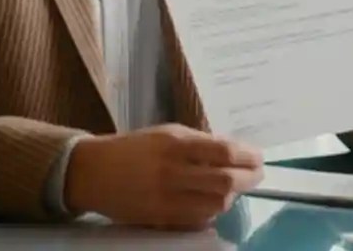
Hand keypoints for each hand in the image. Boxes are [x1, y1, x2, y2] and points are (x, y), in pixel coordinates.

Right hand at [64, 124, 262, 229]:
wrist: (93, 172)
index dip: (248, 157)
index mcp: (176, 144)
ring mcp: (167, 199)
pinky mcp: (161, 219)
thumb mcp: (167, 133)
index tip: (259, 158)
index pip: (225, 153)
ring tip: (233, 188)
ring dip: (231, 196)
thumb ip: (200, 143)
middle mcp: (173, 172)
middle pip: (225, 182)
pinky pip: (198, 219)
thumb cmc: (134, 147)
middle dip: (248, 179)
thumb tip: (234, 152)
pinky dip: (211, 211)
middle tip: (256, 175)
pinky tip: (212, 202)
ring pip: (216, 204)